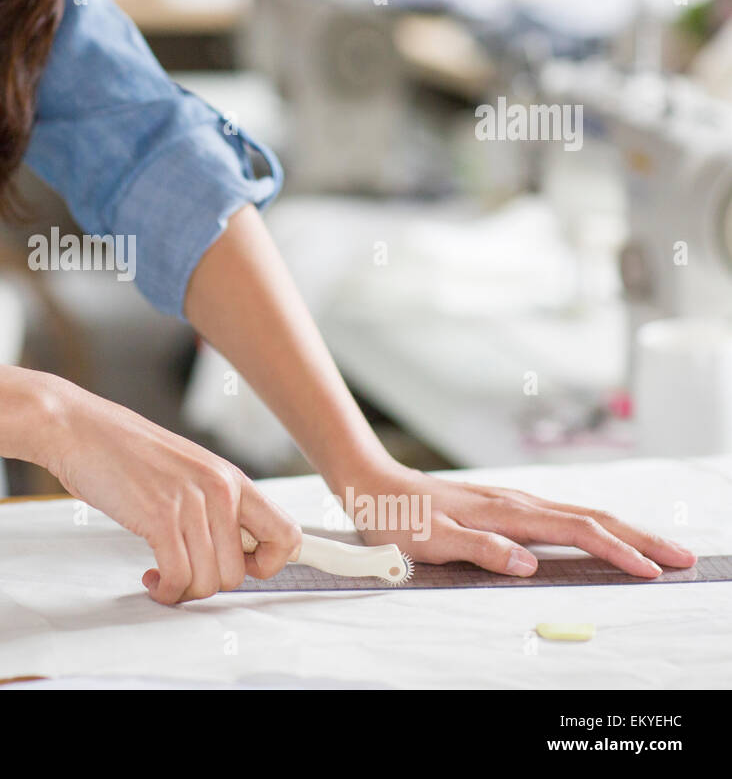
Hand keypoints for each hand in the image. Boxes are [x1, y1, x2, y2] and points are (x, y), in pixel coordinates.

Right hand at [35, 378, 301, 603]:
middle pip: (240, 572)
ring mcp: (191, 503)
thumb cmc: (121, 450)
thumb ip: (211, 502)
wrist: (77, 428)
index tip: (243, 570)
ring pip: (209, 581)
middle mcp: (219, 489)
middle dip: (209, 583)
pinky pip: (178, 578)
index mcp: (230, 477)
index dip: (269, 564)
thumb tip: (231, 548)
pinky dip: (165, 590)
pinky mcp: (160, 517)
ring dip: (183, 591)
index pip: (286, 534)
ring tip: (163, 576)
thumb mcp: (183, 469)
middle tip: (184, 573)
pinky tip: (152, 579)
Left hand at [337, 462, 696, 577]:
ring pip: (578, 513)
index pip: (575, 532)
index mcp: (505, 513)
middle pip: (590, 517)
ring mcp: (509, 501)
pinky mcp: (501, 504)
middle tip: (681, 557)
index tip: (651, 569)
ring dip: (621, 529)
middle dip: (639, 537)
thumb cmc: (396, 515)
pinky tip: (598, 531)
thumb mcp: (430, 540)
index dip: (616, 550)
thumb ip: (478, 550)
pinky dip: (591, 524)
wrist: (369, 482)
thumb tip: (528, 563)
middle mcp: (514, 502)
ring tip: (655, 546)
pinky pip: (559, 514)